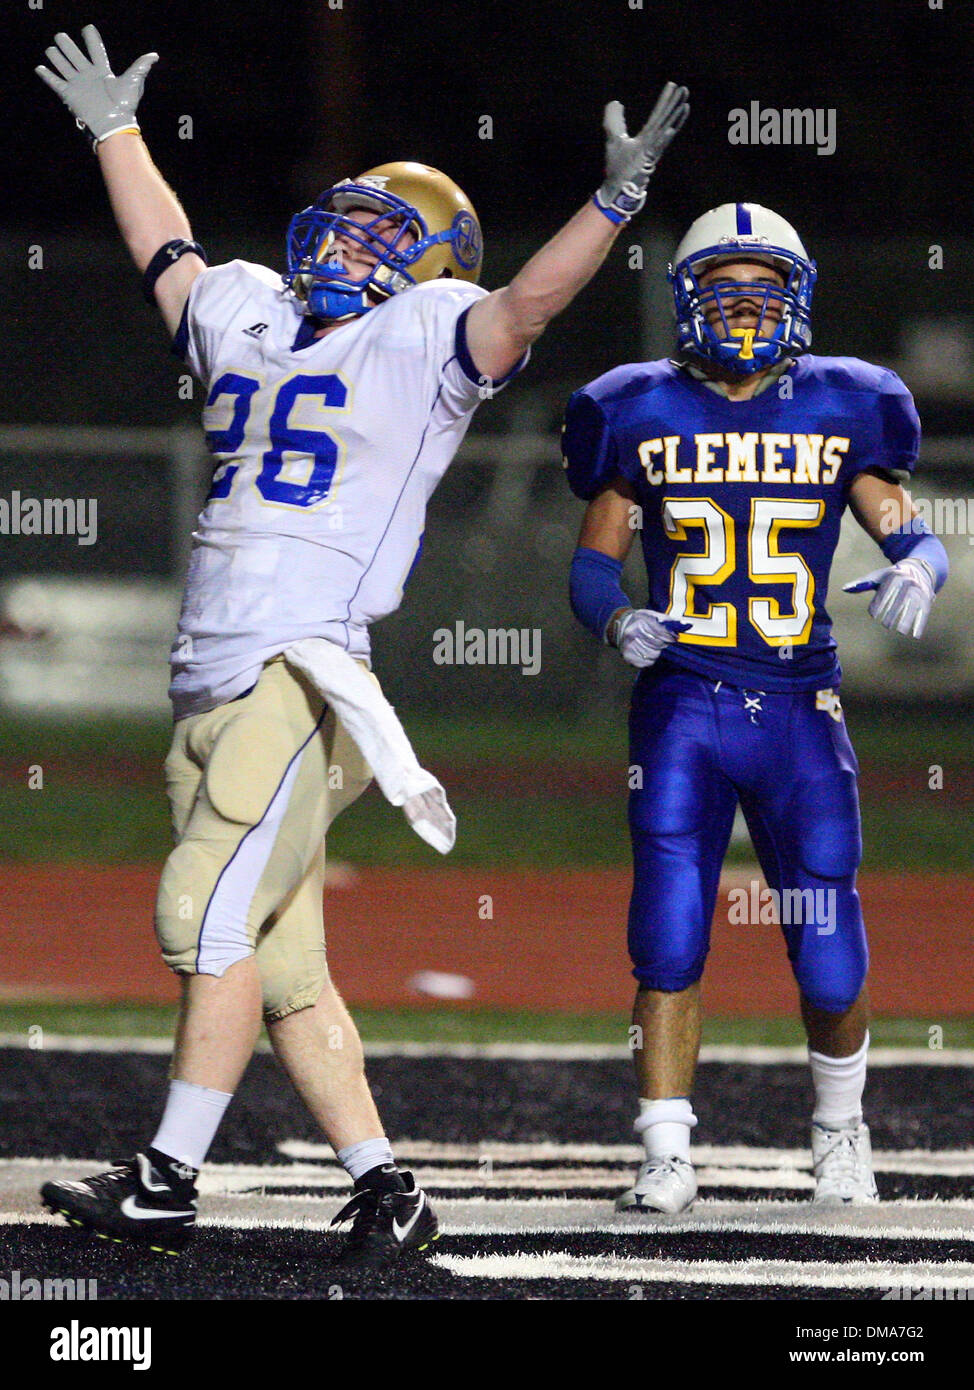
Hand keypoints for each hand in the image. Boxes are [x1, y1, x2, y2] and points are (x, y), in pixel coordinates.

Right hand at [35, 25, 156, 145]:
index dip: (91, 38)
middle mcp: (88, 75)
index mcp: (102, 71)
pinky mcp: (68, 94)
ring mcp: (77, 84)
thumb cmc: (124, 105)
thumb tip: (154, 56)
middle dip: (66, 44)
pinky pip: (54, 82)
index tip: (87, 28)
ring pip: (62, 64)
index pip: (95, 50)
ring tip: (52, 50)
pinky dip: (46, 75)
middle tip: (61, 37)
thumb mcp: (133, 82)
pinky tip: (39, 67)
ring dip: (56, 56)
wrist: (112, 124)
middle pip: (74, 54)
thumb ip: (140, 67)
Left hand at [595, 82, 688, 221]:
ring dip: (674, 119)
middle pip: (664, 120)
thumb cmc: (618, 167)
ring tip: (685, 104)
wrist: (618, 190)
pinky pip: (656, 150)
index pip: (657, 115)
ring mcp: (650, 152)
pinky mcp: (645, 163)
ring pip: (664, 132)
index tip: (673, 85)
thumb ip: (614, 120)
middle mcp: (652, 142)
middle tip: (685, 89)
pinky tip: (670, 130)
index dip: (664, 100)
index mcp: (646, 137)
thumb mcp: (614, 138)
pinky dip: (663, 140)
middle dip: (674, 104)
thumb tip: (615, 102)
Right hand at [614, 608, 689, 667]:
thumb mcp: (652, 615)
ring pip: (654, 655)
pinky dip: (650, 659)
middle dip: (663, 643)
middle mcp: (632, 635)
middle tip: (661, 641)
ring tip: (652, 646)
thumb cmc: (640, 621)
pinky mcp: (628, 657)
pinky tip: (646, 652)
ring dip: (657, 652)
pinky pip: (647, 663)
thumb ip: (667, 620)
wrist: (621, 626)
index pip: (662, 632)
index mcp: (640, 622)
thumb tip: (686, 625)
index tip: (674, 637)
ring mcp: (629, 647)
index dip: (670, 636)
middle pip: (659, 645)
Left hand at [843, 558, 934, 637]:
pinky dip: (920, 623)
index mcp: (895, 575)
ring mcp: (919, 590)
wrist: (920, 569)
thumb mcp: (879, 576)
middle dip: (893, 613)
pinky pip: (924, 612)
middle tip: (886, 624)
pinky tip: (915, 635)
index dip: (878, 604)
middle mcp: (908, 582)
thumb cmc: (893, 575)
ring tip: (900, 631)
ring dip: (907, 619)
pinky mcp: (927, 598)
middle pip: (900, 600)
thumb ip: (862, 584)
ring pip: (913, 606)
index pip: (885, 592)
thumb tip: (844, 589)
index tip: (873, 614)